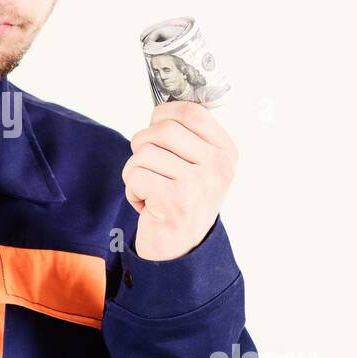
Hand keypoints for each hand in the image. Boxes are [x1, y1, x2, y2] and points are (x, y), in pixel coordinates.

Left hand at [122, 100, 238, 260]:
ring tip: (148, 188)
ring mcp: (198, 184)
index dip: (164, 113)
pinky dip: (131, 191)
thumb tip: (161, 108)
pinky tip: (146, 204)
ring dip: (134, 171)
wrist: (180, 250)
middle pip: (163, 129)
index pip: (192, 112)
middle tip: (145, 165)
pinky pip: (135, 177)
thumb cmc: (182, 201)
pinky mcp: (175, 201)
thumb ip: (187, 137)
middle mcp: (218, 167)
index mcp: (225, 152)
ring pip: (144, 153)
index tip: (155, 125)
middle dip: (142, 144)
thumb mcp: (197, 166)